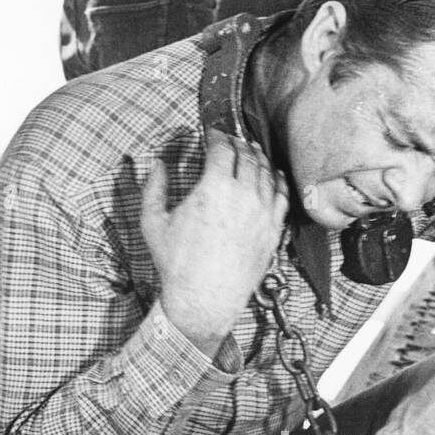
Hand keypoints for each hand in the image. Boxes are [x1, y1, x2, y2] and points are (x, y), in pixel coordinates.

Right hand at [141, 129, 288, 351]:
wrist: (204, 299)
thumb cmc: (177, 265)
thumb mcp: (153, 222)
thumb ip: (153, 187)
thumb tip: (156, 164)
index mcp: (214, 188)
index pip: (223, 148)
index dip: (218, 136)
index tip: (212, 134)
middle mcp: (243, 196)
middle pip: (248, 156)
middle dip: (239, 144)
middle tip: (233, 141)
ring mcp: (262, 214)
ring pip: (267, 173)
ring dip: (259, 158)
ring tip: (253, 153)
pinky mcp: (272, 231)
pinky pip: (281, 198)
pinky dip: (278, 181)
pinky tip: (275, 176)